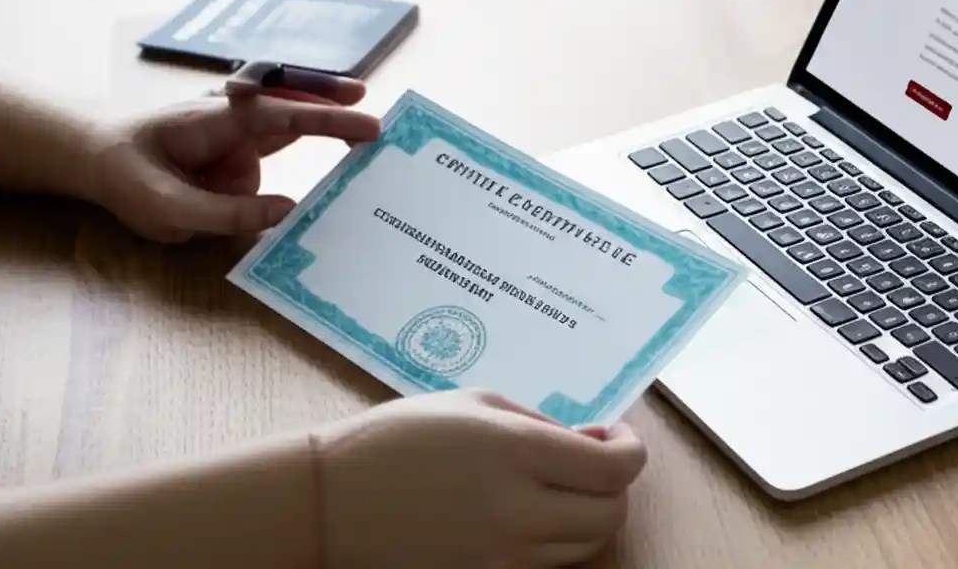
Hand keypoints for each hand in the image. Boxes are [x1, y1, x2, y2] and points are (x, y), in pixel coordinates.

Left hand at [88, 73, 380, 242]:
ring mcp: (242, 134)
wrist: (97, 158)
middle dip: (337, 105)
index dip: (327, 121)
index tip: (368, 125)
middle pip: (296, 103)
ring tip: (374, 134)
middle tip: (379, 116)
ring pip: (296, 120)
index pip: (282, 117)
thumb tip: (288, 212)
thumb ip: (224, 213)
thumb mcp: (165, 207)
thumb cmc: (125, 176)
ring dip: (334, 122)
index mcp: (216, 122)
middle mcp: (236, 119)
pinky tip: (347, 155)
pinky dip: (319, 141)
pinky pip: (287, 142)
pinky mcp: (246, 153)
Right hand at [314, 389, 647, 567]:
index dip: (630, 449)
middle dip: (613, 484)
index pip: (617, 468)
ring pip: (584, 545)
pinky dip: (551, 540)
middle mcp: (519, 513)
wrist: (327, 505)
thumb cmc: (395, 440)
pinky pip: (546, 566)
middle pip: (611, 514)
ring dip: (585, 512)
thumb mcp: (474, 404)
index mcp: (517, 454)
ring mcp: (504, 559)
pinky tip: (526, 511)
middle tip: (590, 458)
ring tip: (554, 484)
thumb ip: (543, 423)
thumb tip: (592, 441)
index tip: (616, 435)